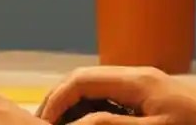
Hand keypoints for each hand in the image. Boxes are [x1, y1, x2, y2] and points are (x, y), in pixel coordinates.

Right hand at [37, 67, 195, 124]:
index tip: (42, 123)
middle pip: (85, 80)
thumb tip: (76, 124)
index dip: (56, 99)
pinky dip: (94, 110)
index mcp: (136, 80)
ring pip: (97, 89)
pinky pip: (113, 99)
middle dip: (60, 101)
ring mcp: (145, 86)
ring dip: (75, 107)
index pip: (81, 79)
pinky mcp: (153, 99)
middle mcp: (138, 76)